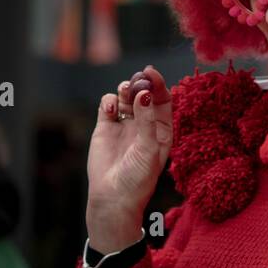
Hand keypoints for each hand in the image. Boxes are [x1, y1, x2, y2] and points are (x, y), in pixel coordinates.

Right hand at [85, 65, 172, 251]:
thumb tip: (144, 93)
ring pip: (125, 97)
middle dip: (141, 83)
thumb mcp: (149, 147)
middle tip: (137, 78)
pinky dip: (109, 101)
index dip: (158, 84)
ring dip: (125, 89)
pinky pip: (108, 106)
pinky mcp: (105, 127)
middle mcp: (144, 124)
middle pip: (144, 94)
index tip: (150, 72)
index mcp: (162, 129)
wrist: (113, 196)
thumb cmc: (139, 176)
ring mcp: (124, 124)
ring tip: (124, 91)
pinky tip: (111, 109)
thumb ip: (146, 119)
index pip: (163, 99)